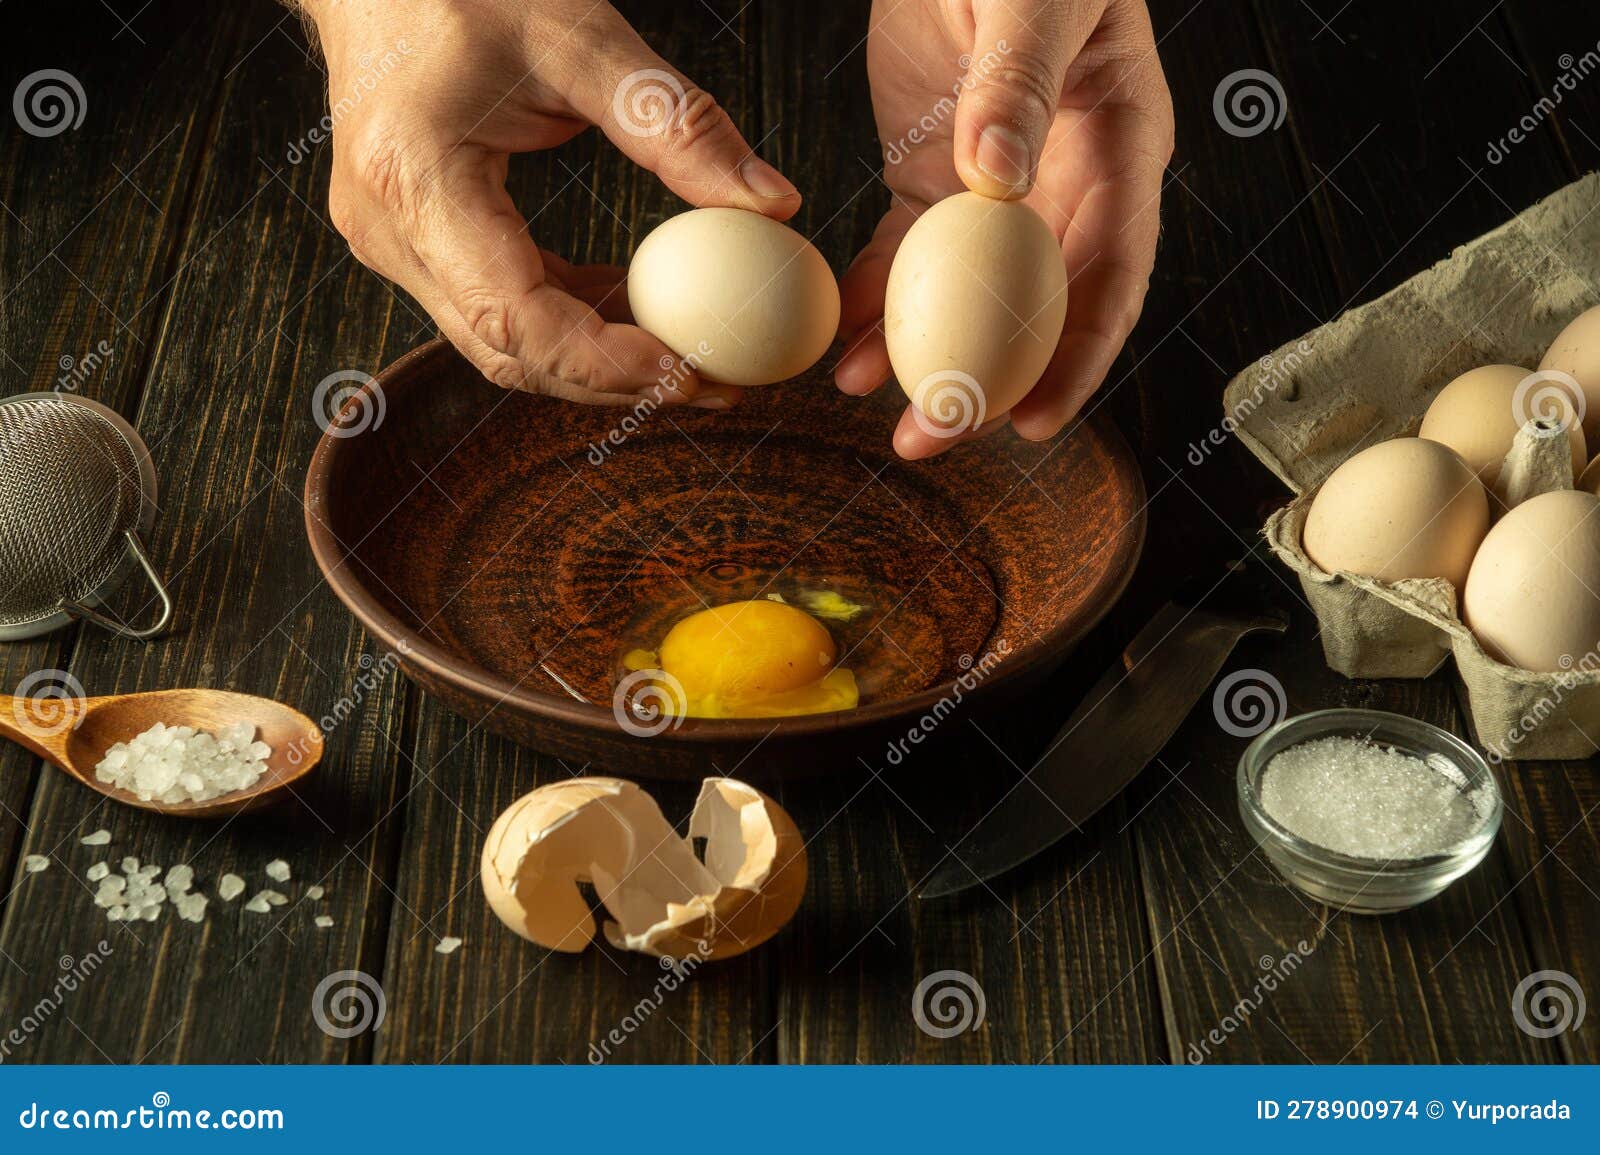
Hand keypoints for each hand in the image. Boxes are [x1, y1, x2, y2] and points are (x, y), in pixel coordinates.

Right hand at [303, 0, 801, 408]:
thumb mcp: (581, 38)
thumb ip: (677, 124)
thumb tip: (772, 203)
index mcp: (416, 181)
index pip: (515, 319)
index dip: (607, 363)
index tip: (693, 371)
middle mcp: (391, 232)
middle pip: (511, 353)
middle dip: (618, 382)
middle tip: (717, 383)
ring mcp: (396, 245)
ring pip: (505, 345)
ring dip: (599, 359)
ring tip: (692, 353)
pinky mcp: (416, 244)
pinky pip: (500, 308)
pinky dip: (571, 318)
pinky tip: (638, 306)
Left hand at [836, 0, 1173, 457]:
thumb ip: (1020, 83)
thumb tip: (996, 184)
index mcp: (1117, 147)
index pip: (1112, 271)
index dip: (1080, 355)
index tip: (1035, 421)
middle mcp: (1063, 183)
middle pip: (1034, 307)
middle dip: (985, 383)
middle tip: (931, 434)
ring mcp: (994, 189)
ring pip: (960, 295)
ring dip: (915, 351)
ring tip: (865, 399)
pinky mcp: (930, 176)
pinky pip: (902, 253)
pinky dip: (871, 296)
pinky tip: (838, 337)